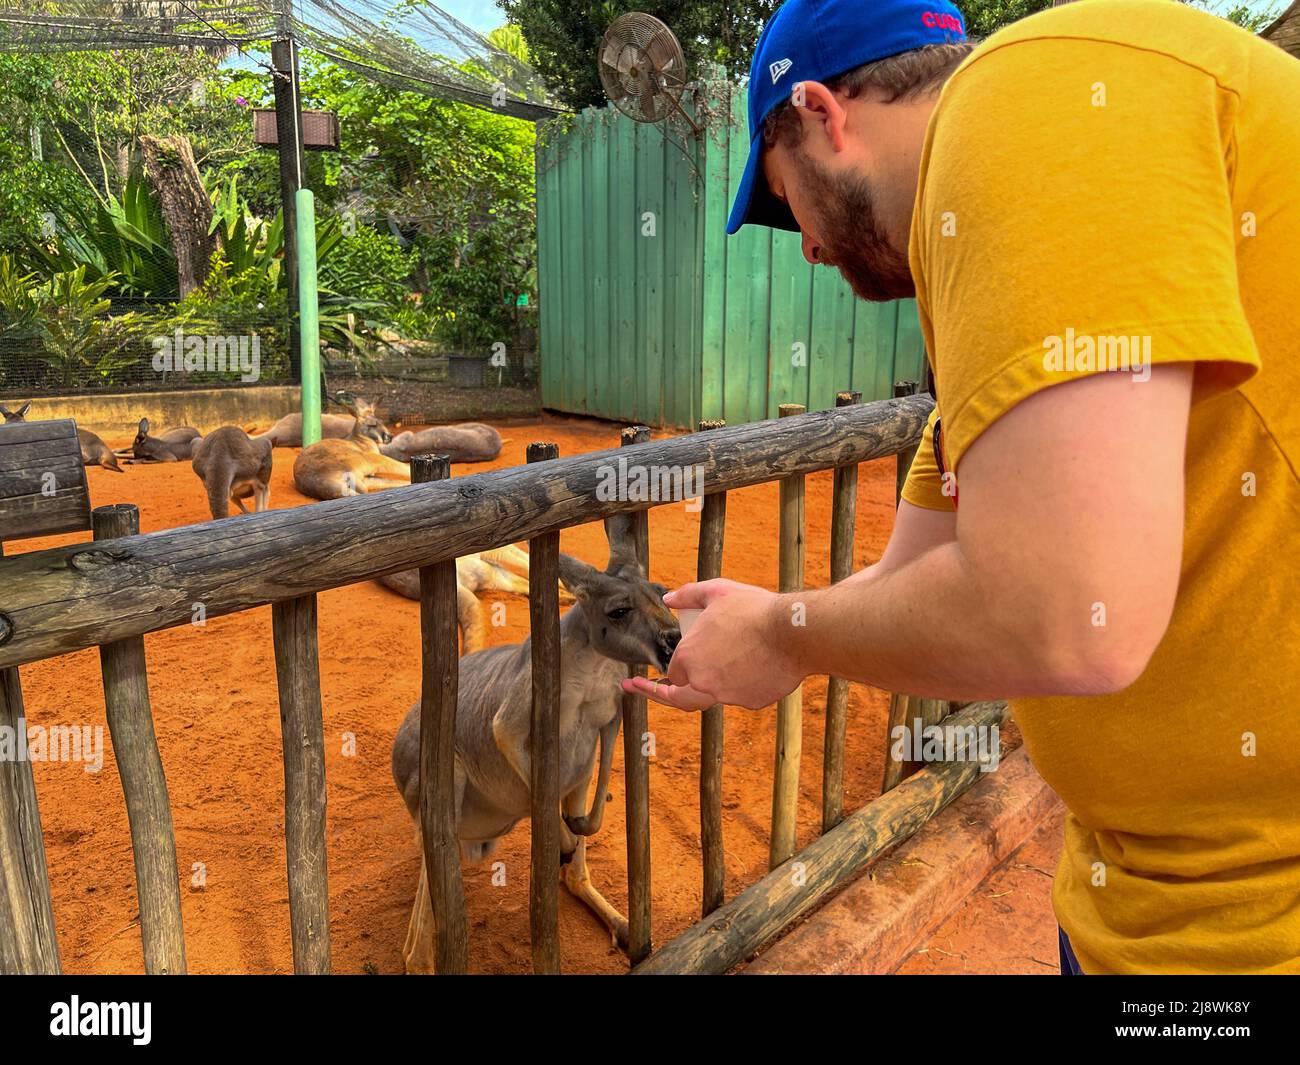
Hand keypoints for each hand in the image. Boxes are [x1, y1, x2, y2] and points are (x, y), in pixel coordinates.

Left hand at [620, 579, 803, 710]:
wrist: (792, 632)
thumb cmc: (753, 610)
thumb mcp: (716, 591)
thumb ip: (688, 595)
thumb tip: (668, 599)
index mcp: (689, 658)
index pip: (673, 672)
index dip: (675, 667)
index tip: (668, 668)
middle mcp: (703, 682)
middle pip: (681, 697)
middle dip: (660, 695)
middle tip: (642, 691)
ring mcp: (728, 695)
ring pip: (715, 694)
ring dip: (715, 683)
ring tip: (724, 668)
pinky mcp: (752, 701)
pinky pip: (742, 695)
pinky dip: (742, 683)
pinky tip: (754, 665)